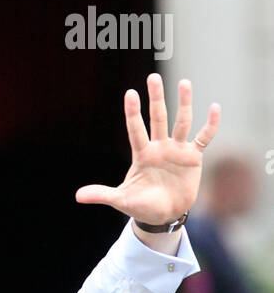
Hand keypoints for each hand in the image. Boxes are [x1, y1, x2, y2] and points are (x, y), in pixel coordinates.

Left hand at [76, 74, 219, 224]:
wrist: (164, 216)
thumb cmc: (141, 206)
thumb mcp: (121, 200)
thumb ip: (102, 194)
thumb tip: (78, 196)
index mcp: (142, 155)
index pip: (136, 130)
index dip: (133, 113)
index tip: (130, 93)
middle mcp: (159, 147)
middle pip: (158, 118)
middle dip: (156, 99)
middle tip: (153, 77)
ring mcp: (177, 150)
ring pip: (181, 122)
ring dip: (184, 103)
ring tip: (184, 82)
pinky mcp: (193, 157)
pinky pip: (204, 137)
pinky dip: (210, 124)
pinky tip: (215, 107)